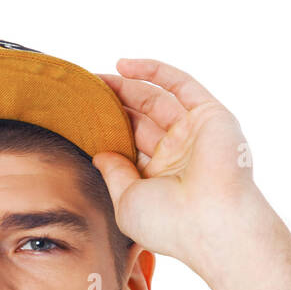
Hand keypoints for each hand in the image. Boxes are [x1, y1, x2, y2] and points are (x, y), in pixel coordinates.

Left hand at [92, 59, 263, 266]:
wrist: (211, 223)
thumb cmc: (168, 224)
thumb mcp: (127, 201)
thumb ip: (114, 175)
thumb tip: (99, 155)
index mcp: (159, 178)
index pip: (129, 145)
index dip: (106, 129)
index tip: (80, 118)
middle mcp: (178, 154)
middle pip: (140, 119)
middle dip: (114, 104)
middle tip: (86, 92)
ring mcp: (194, 133)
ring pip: (156, 100)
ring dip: (127, 86)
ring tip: (96, 78)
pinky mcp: (210, 115)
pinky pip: (181, 84)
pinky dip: (155, 71)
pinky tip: (124, 65)